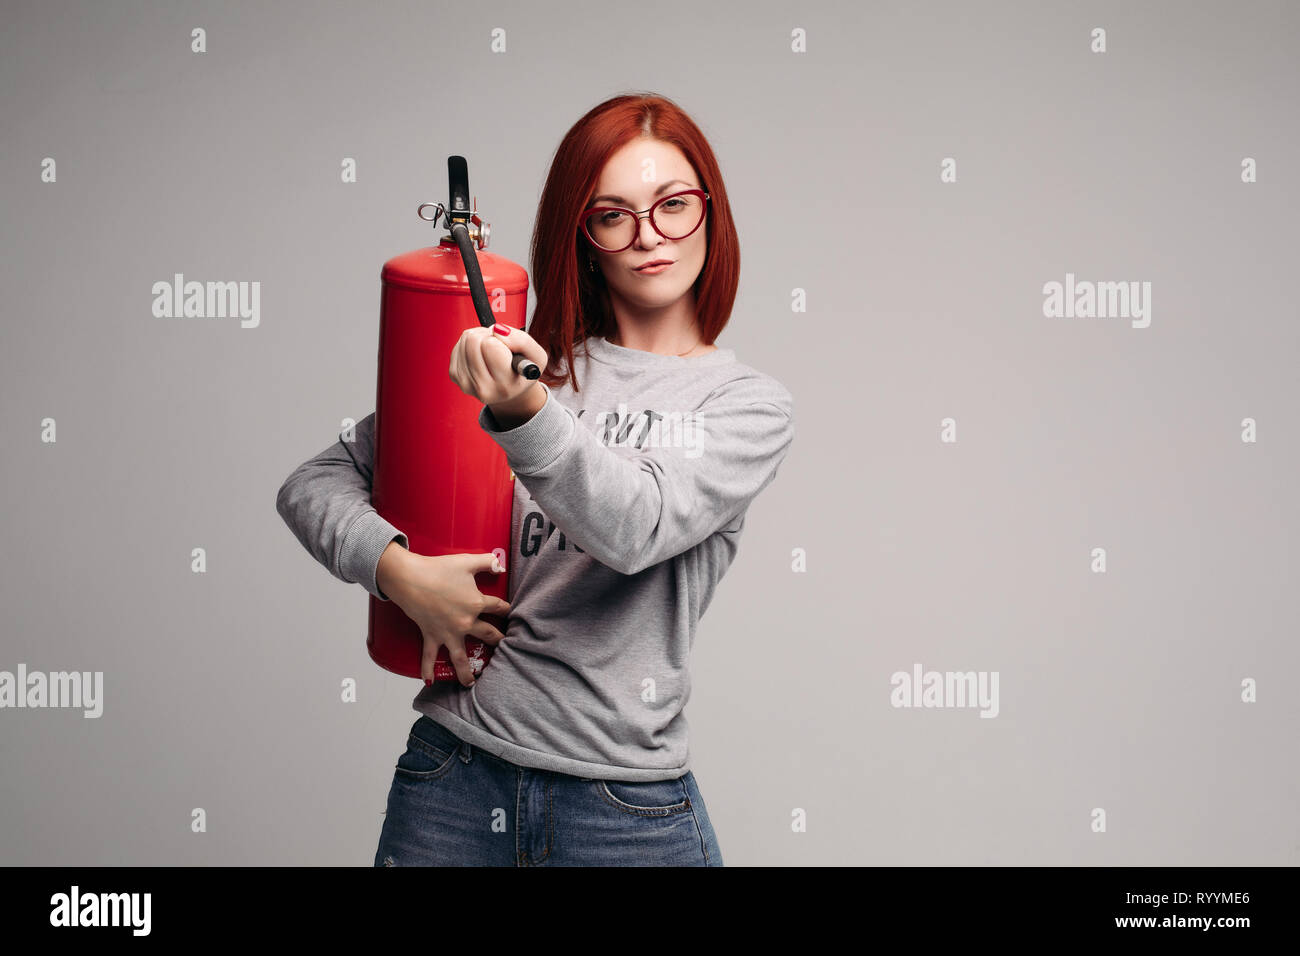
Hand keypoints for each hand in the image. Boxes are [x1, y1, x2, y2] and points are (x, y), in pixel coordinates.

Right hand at [379, 547, 510, 686]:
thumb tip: (500, 565)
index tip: (509, 611)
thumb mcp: (467, 561)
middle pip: (488, 634)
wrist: (410, 578)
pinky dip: (427, 670)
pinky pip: (429, 657)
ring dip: (467, 672)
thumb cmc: (439, 568)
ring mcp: (448, 632)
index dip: (506, 608)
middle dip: (498, 640)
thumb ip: (487, 561)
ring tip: (472, 682)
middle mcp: (465, 622)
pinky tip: (430, 682)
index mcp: (476, 603)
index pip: (499, 607)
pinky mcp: (430, 635)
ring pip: (461, 657)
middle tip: (506, 647)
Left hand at [449, 324, 547, 406]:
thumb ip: (522, 341)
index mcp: (505, 386)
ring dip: (480, 338)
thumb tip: (497, 330)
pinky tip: (481, 354)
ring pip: (465, 340)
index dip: (500, 339)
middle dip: (488, 336)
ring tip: (491, 350)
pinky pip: (458, 345)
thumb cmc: (523, 371)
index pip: (490, 346)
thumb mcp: (536, 356)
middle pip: (474, 340)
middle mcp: (483, 389)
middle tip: (499, 347)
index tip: (507, 348)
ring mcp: (466, 383)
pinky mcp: (455, 376)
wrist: (510, 389)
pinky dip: (470, 344)